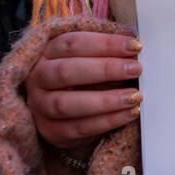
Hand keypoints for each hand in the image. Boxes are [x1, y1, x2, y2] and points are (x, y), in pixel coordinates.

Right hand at [26, 31, 143, 154]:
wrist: (64, 111)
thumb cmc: (83, 76)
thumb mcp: (90, 57)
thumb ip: (107, 50)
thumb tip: (135, 47)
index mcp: (47, 51)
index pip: (74, 43)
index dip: (106, 44)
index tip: (135, 46)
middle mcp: (38, 77)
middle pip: (66, 71)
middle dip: (105, 69)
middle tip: (136, 69)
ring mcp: (40, 106)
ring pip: (67, 104)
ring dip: (106, 101)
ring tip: (134, 97)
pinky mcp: (50, 131)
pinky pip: (78, 128)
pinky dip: (106, 122)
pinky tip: (128, 114)